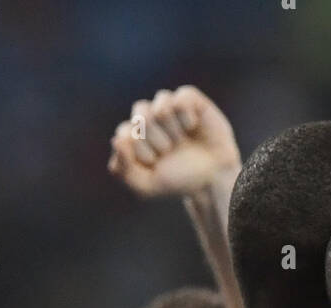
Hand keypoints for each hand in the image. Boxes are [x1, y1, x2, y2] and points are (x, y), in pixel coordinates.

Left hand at [108, 85, 240, 198]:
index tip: (155, 163)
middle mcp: (148, 117)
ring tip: (182, 142)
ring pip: (161, 107)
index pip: (125, 133)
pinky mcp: (189, 99)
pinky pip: (181, 98)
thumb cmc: (179, 180)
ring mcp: (168, 106)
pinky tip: (192, 127)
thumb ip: (124, 170)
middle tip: (170, 152)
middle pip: (141, 116)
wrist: (213, 179)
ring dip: (174, 132)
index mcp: (134, 135)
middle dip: (158, 142)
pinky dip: (187, 118)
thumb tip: (117, 139)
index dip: (141, 153)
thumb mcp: (147, 186)